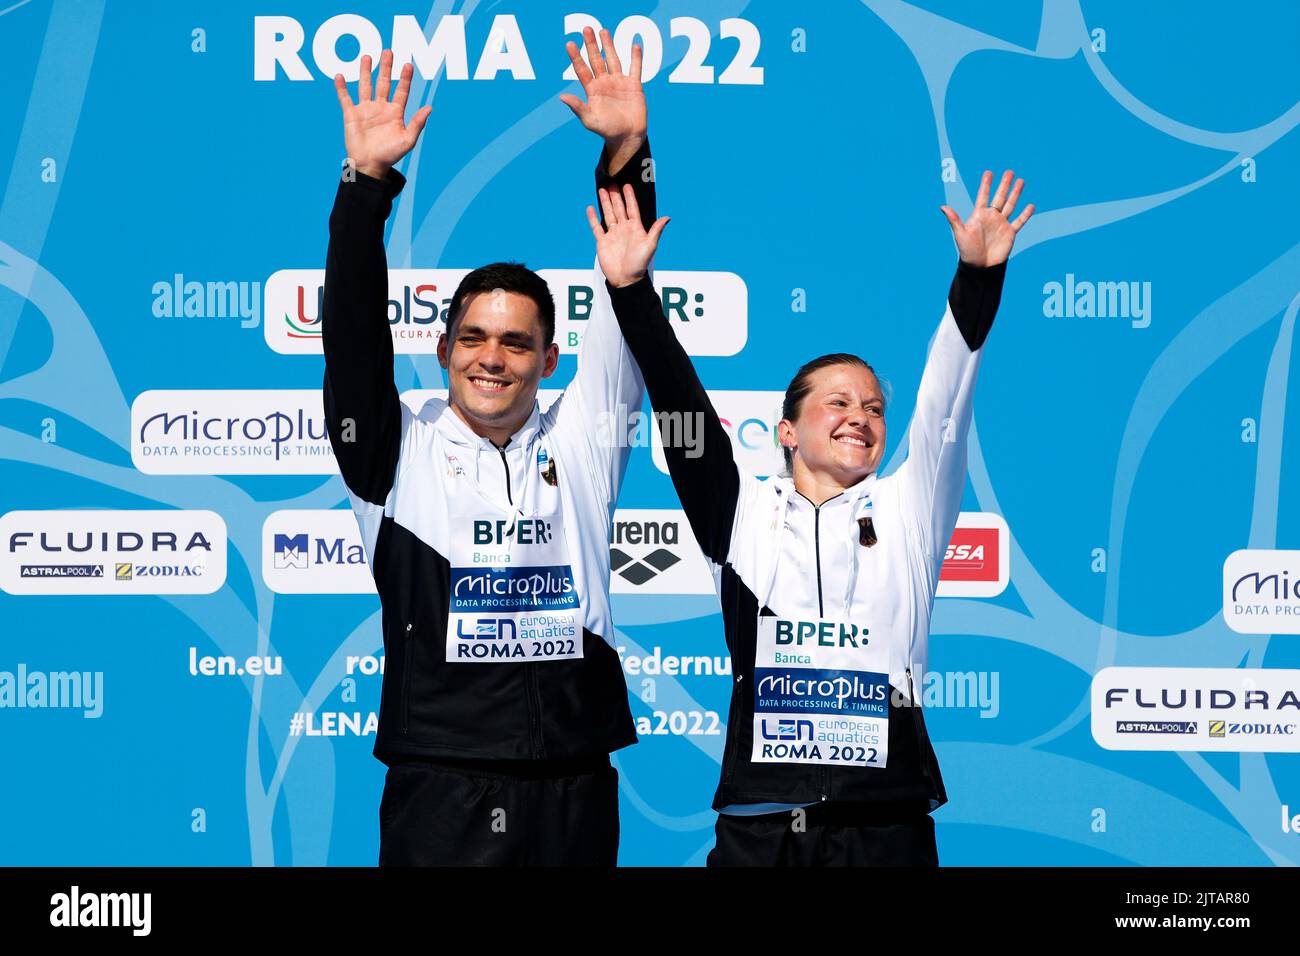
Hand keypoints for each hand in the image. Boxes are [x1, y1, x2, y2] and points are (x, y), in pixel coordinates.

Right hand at [333, 49, 431, 179]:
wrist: (370, 165)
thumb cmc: (390, 155)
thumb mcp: (407, 140)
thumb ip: (417, 123)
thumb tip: (429, 107)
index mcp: (395, 113)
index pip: (401, 91)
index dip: (405, 78)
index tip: (408, 65)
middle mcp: (380, 108)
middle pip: (383, 83)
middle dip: (386, 68)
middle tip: (388, 51)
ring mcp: (365, 110)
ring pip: (365, 86)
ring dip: (366, 72)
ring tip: (367, 57)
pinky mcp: (351, 115)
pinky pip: (345, 98)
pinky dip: (341, 88)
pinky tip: (340, 76)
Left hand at [560, 27, 646, 173]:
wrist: (627, 138)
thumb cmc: (607, 131)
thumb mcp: (589, 120)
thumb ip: (578, 107)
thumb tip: (561, 97)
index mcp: (593, 90)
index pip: (582, 70)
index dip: (576, 57)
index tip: (570, 44)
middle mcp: (605, 83)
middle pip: (597, 60)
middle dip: (591, 45)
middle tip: (586, 29)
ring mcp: (620, 83)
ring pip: (613, 60)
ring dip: (609, 46)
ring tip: (604, 31)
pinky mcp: (634, 86)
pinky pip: (635, 68)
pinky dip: (636, 58)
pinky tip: (634, 45)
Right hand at [586, 184, 668, 287]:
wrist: (626, 279)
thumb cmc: (639, 264)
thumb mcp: (650, 246)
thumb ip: (656, 230)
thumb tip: (667, 217)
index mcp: (635, 228)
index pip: (632, 209)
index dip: (630, 197)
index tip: (627, 185)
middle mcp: (624, 229)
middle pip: (619, 208)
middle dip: (616, 196)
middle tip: (612, 182)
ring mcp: (613, 235)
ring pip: (608, 214)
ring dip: (605, 202)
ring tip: (602, 189)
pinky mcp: (602, 242)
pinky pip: (596, 227)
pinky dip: (593, 218)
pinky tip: (590, 208)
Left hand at [941, 170, 1034, 266]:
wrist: (980, 266)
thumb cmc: (968, 251)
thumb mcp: (960, 234)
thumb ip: (954, 220)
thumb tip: (942, 207)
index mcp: (979, 215)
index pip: (983, 196)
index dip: (986, 184)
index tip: (989, 173)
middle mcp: (991, 217)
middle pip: (999, 197)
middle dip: (1004, 185)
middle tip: (1010, 172)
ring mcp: (1001, 224)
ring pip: (1010, 205)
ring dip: (1016, 194)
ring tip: (1020, 181)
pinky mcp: (1010, 233)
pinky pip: (1019, 222)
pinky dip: (1025, 214)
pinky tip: (1030, 206)